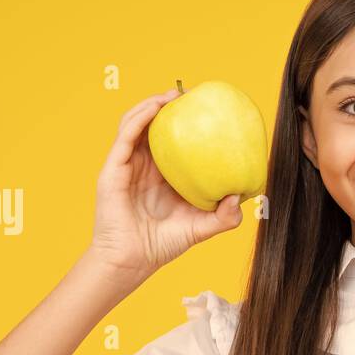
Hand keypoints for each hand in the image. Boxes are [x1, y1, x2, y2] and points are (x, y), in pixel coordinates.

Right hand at [89, 89, 245, 279]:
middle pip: (153, 126)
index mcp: (161, 175)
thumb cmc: (162, 246)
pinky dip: (140, 117)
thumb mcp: (200, 228)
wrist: (132, 261)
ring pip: (135, 123)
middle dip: (169, 105)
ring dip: (152, 104)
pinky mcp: (113, 169)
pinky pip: (126, 136)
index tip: (206, 109)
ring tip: (172, 94)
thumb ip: (224, 217)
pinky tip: (156, 108)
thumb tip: (242, 197)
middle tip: (190, 93)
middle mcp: (143, 166)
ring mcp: (126, 165)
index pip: (173, 141)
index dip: (186, 123)